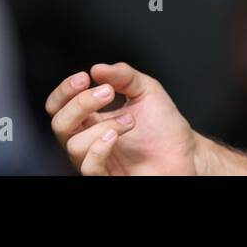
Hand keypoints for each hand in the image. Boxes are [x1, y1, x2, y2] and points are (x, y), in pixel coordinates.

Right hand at [45, 61, 198, 174]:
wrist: (187, 154)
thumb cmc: (165, 126)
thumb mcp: (146, 90)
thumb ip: (123, 75)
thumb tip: (98, 68)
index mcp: (91, 118)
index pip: (59, 106)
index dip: (64, 91)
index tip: (84, 77)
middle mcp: (89, 140)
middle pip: (59, 124)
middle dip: (81, 104)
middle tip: (108, 93)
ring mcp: (97, 160)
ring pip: (74, 145)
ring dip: (102, 126)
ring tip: (129, 121)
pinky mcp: (108, 178)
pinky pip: (88, 167)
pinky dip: (99, 148)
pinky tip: (115, 136)